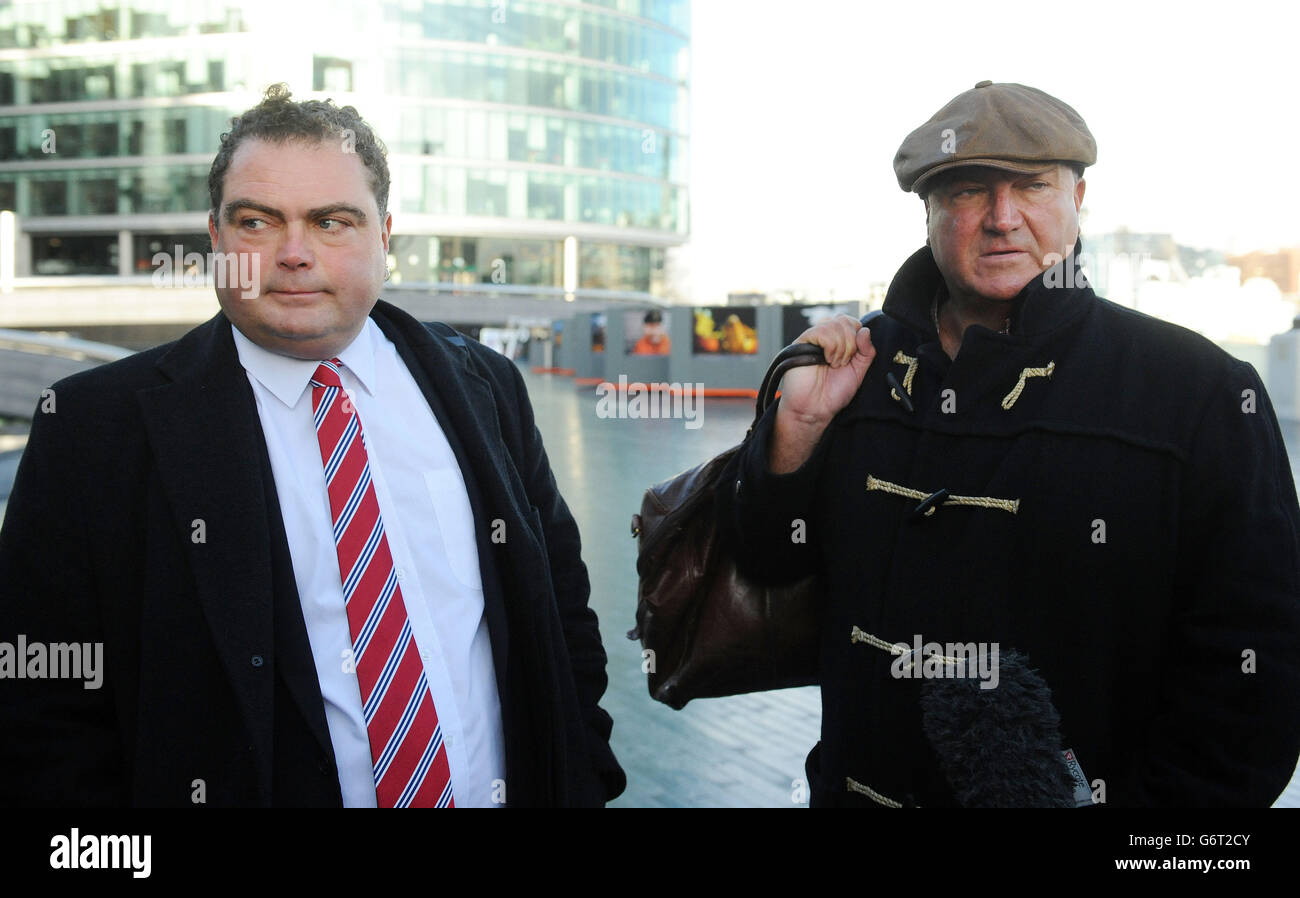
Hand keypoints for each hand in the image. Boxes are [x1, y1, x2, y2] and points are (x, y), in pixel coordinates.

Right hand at [767, 316, 875, 473]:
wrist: (815, 408)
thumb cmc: (833, 393)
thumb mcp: (858, 371)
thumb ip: (866, 351)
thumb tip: (865, 330)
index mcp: (838, 342)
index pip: (851, 322)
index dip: (857, 336)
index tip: (853, 357)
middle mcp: (825, 337)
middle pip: (844, 320)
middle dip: (851, 343)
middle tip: (843, 362)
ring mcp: (813, 339)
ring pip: (834, 324)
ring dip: (841, 348)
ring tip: (833, 364)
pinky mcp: (802, 342)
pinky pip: (821, 331)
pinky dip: (830, 347)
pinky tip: (826, 360)